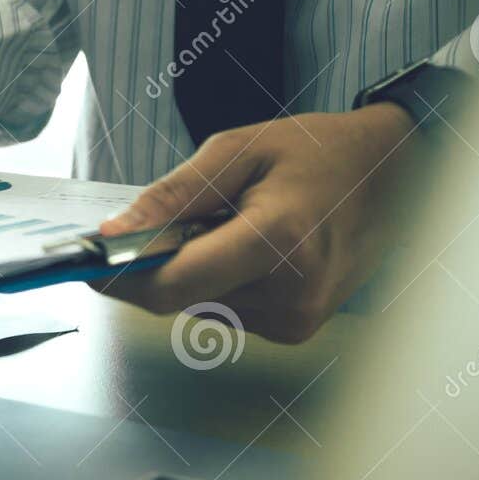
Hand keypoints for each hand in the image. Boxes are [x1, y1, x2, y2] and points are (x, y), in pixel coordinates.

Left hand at [93, 104, 423, 342]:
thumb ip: (170, 197)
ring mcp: (297, 319)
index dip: (120, 277)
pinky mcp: (296, 329)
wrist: (393, 174)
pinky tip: (245, 244)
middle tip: (169, 216)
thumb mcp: (236, 151)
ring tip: (229, 221)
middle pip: (178, 296)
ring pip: (197, 303)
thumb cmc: (317, 153)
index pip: (174, 284)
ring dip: (190, 267)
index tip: (85, 260)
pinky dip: (216, 277)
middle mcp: (291, 295)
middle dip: (156, 262)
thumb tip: (112, 235)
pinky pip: (223, 307)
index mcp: (279, 243)